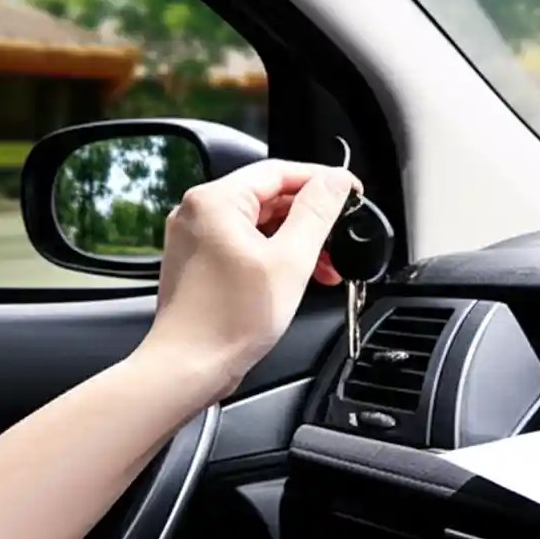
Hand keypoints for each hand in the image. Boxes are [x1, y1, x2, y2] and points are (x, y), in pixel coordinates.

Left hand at [136, 160, 362, 405]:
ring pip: (259, 222)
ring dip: (296, 240)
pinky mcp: (200, 261)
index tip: (350, 192)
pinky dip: (275, 254)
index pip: (279, 171)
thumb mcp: (290, 261)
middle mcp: (199, 212)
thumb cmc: (228, 321)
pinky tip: (297, 275)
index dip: (321, 180)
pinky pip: (245, 243)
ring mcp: (196, 237)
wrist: (188, 367)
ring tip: (324, 266)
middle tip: (342, 235)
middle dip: (310, 217)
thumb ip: (316, 213)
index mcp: (215, 201)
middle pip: (269, 196)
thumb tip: (335, 182)